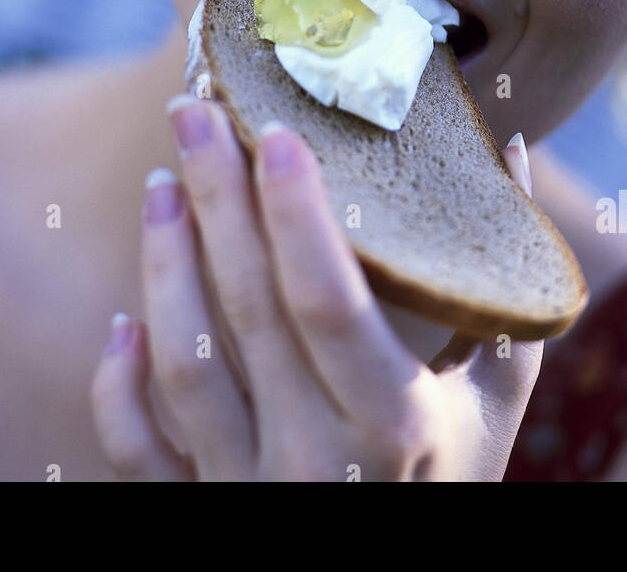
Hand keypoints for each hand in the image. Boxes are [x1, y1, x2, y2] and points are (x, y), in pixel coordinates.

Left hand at [90, 97, 542, 480]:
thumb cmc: (453, 481)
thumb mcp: (498, 399)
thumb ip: (506, 289)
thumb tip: (509, 151)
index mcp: (397, 425)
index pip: (330, 302)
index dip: (298, 213)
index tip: (277, 131)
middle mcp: (317, 460)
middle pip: (249, 307)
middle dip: (220, 196)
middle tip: (195, 112)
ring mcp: (249, 491)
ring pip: (185, 363)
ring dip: (165, 264)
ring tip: (163, 186)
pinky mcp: (198, 514)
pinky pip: (137, 450)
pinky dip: (117, 388)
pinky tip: (122, 323)